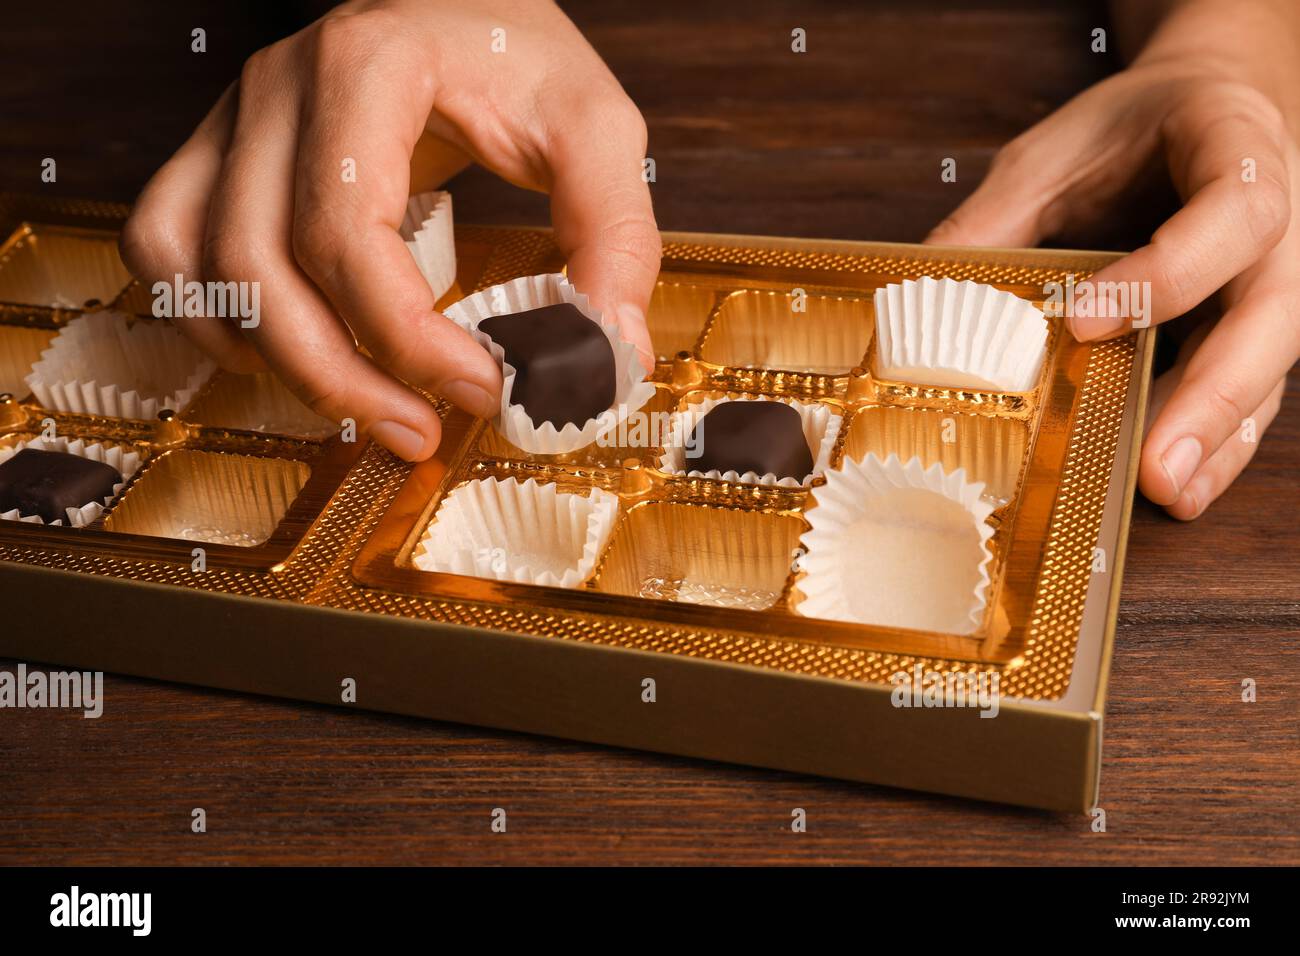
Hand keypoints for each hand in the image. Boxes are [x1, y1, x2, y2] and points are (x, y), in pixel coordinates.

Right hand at [120, 0, 659, 460]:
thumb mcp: (593, 127)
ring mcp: (236, 119)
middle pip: (260, 264)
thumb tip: (605, 353)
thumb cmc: (517, 54)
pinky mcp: (221, 151)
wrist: (459, 4)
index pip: (347, 233)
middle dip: (339, 377)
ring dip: (275, 360)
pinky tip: (286, 351)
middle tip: (417, 433)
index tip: (481, 386)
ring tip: (362, 407)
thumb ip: (613, 234)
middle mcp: (279, 90)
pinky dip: (214, 315)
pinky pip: (167, 245)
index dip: (406, 338)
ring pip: (200, 264)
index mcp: (367, 69)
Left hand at [926, 2, 1298, 519]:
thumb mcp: (1056, 150)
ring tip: (1164, 492)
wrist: (1207, 104)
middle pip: (1272, 317)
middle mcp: (1282, 225)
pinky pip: (1251, 392)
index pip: (1232, 218)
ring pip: (1268, 368)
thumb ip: (998, 215)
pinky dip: (1216, 443)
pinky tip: (1177, 488)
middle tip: (1155, 467)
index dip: (1167, 274)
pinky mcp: (1254, 329)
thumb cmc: (1135, 127)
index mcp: (1240, 151)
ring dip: (1216, 438)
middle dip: (1213, 396)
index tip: (1086, 318)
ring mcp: (1276, 283)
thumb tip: (919, 292)